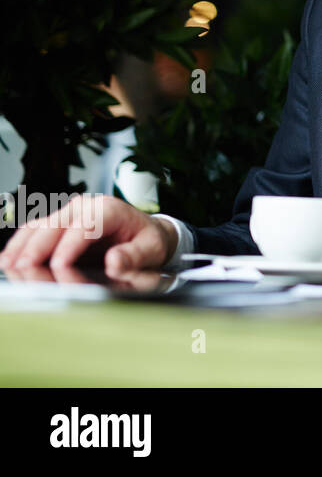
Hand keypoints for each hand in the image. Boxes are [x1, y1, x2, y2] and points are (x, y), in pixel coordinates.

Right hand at [0, 194, 176, 274]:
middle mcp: (85, 206)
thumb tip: (114, 263)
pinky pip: (33, 232)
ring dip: (22, 248)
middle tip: (24, 270)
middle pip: (55, 225)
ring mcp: (68, 213)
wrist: (146, 232)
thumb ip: (134, 258)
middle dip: (38, 249)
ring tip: (10, 268)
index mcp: (110, 209)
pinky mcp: (57, 223)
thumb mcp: (151, 250)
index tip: (59, 268)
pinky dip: (19, 246)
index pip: (85, 226)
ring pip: (38, 227)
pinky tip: (8, 261)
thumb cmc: (147, 241)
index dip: (70, 248)